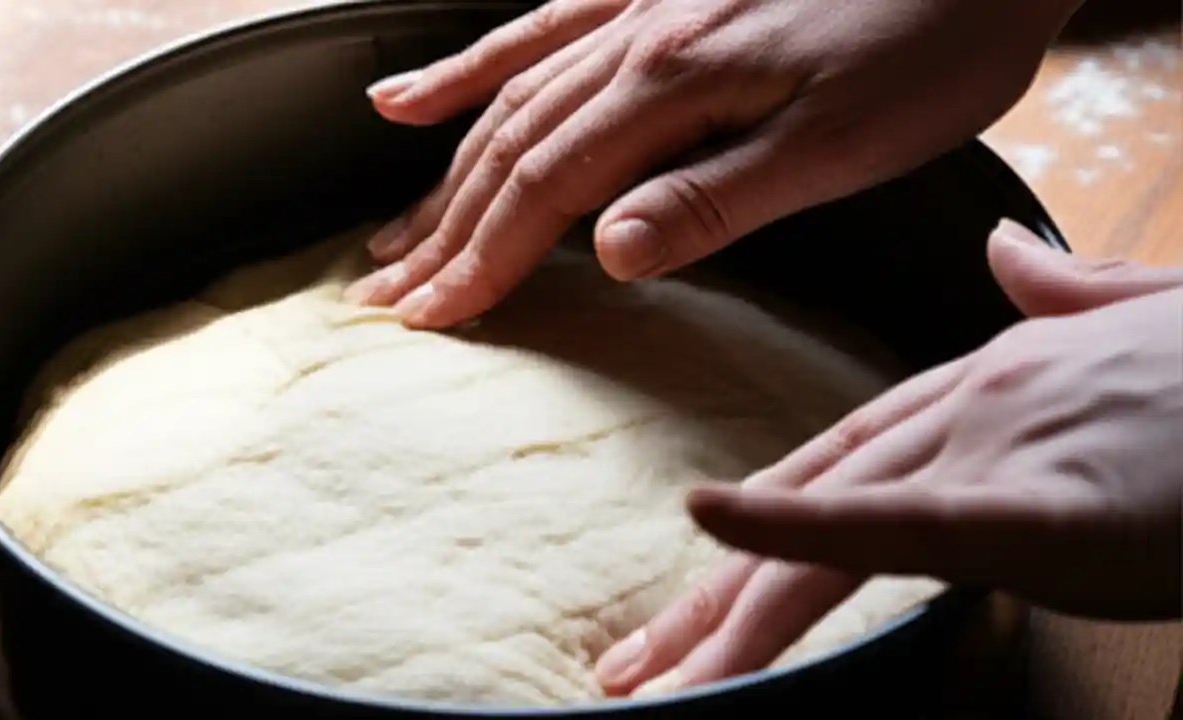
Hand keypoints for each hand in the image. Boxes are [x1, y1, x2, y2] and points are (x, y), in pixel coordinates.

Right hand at [345, 0, 1081, 327]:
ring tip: (391, 228)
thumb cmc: (930, 45)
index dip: (484, 256)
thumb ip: (717, 197)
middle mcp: (634, 37)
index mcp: (674, 85)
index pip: (546, 187)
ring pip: (510, 95)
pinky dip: (471, 66)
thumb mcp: (840, 143)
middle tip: (391, 291)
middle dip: (447, 228)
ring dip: (444, 168)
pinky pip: (536, 26)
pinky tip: (414, 96)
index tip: (431, 314)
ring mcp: (636, 5)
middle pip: (510, 145)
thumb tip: (611, 254)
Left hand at [592, 219, 1182, 696]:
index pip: (831, 459)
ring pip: (822, 528)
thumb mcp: (1140, 328)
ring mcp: (995, 445)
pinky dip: (795, 517)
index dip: (751, 519)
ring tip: (648, 675)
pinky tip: (715, 523)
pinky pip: (893, 515)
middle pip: (802, 505)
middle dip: (712, 595)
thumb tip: (1007, 261)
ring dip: (726, 609)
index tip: (688, 573)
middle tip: (634, 665)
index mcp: (982, 385)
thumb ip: (1061, 300)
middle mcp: (966, 408)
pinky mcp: (1038, 500)